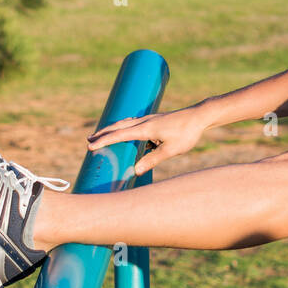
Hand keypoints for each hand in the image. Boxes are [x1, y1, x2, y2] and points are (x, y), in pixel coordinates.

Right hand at [86, 105, 210, 176]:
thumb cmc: (187, 133)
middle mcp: (144, 121)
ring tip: (102, 135)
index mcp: (146, 129)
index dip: (104, 141)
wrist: (199, 116)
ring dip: (112, 129)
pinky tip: (126, 132)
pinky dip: (124, 127)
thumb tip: (135, 171)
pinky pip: (134, 123)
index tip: (90, 146)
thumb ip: (152, 160)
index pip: (119, 135)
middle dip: (103, 133)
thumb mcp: (170, 150)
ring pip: (125, 123)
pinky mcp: (155, 120)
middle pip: (118, 126)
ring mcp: (149, 119)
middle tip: (88, 140)